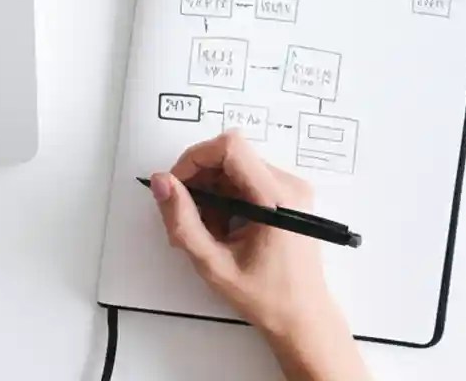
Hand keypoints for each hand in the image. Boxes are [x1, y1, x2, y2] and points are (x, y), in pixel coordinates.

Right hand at [150, 131, 370, 380]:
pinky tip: (224, 229)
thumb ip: (183, 221)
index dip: (195, 158)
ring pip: (235, 167)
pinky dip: (226, 198)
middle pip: (230, 155)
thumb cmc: (267, 297)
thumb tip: (162, 183)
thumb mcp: (214, 264)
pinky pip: (247, 179)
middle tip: (188, 217)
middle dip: (200, 180)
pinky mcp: (287, 196)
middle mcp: (289, 186)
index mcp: (276, 199)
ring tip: (208, 231)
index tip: (177, 184)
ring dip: (211, 192)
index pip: (230, 147)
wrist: (303, 318)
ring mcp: (291, 189)